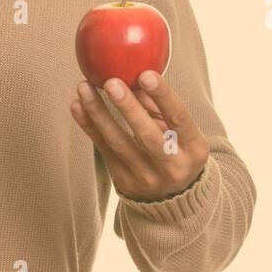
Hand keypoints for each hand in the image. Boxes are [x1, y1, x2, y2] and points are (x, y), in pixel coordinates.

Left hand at [69, 69, 208, 201]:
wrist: (172, 198)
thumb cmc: (176, 150)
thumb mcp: (179, 131)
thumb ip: (158, 106)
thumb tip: (133, 73)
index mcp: (194, 149)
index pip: (180, 118)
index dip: (163, 96)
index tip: (145, 74)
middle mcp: (172, 166)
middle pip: (148, 136)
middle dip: (128, 107)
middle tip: (111, 82)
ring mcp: (147, 177)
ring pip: (119, 143)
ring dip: (99, 114)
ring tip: (84, 88)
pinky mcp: (124, 181)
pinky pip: (103, 150)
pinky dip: (89, 127)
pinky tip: (77, 106)